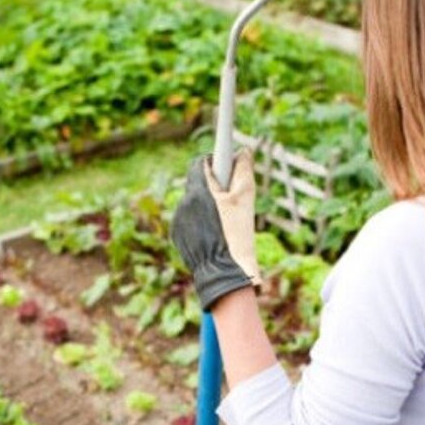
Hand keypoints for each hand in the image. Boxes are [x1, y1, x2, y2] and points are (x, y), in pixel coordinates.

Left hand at [170, 149, 261, 310]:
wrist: (223, 273)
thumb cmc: (236, 236)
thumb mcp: (245, 200)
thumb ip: (243, 171)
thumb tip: (243, 151)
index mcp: (197, 192)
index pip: (200, 163)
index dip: (215, 160)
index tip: (226, 162)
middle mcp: (183, 204)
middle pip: (198, 183)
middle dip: (215, 186)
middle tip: (233, 195)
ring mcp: (178, 221)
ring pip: (194, 203)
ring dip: (209, 205)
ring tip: (227, 221)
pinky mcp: (178, 235)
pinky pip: (190, 220)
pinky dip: (202, 221)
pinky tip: (216, 234)